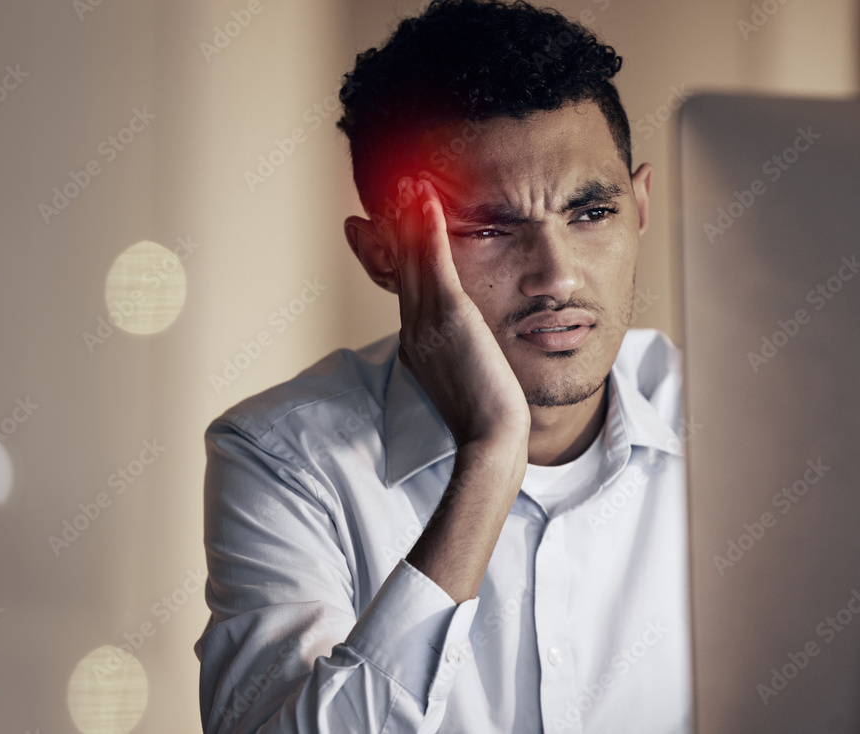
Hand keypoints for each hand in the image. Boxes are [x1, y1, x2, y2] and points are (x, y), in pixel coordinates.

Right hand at [388, 176, 530, 447]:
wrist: (490, 436)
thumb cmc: (487, 413)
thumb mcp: (466, 375)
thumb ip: (460, 350)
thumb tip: (464, 340)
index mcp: (417, 341)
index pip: (406, 284)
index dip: (398, 249)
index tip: (389, 221)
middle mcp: (414, 327)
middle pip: (400, 264)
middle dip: (393, 224)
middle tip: (388, 184)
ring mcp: (427, 322)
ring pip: (411, 257)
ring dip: (406, 215)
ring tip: (405, 177)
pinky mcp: (448, 317)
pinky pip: (433, 263)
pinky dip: (426, 228)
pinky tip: (425, 198)